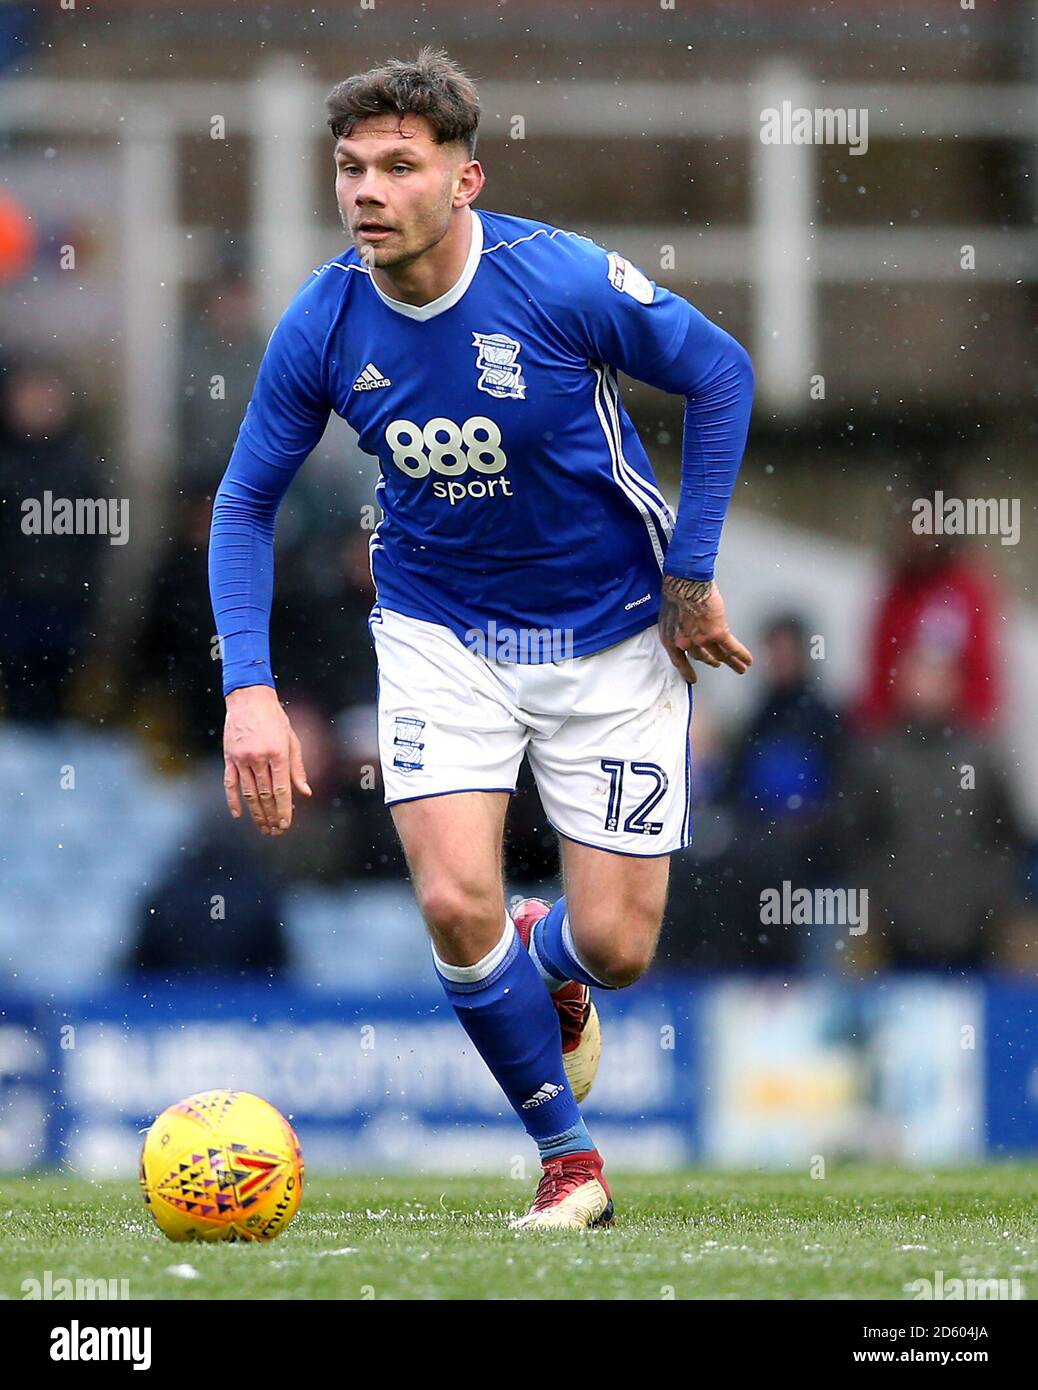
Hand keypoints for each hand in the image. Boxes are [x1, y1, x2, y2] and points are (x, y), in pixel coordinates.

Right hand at [222, 685, 311, 834]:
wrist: (249, 699)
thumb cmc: (275, 719)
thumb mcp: (292, 740)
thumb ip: (297, 768)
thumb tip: (305, 792)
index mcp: (277, 753)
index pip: (281, 789)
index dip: (284, 809)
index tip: (286, 824)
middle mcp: (258, 757)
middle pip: (265, 795)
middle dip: (272, 816)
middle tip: (276, 831)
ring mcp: (241, 758)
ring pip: (249, 793)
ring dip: (256, 813)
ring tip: (263, 828)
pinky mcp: (229, 757)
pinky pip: (230, 783)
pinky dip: (233, 800)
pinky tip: (238, 814)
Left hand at [658, 576, 752, 684]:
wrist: (685, 582)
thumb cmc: (675, 590)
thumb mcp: (669, 613)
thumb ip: (677, 625)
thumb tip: (685, 627)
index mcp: (671, 639)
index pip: (679, 661)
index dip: (686, 671)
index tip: (692, 679)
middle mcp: (686, 644)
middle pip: (701, 656)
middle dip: (710, 660)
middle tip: (717, 663)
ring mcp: (702, 640)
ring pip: (720, 655)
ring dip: (731, 662)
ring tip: (740, 668)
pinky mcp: (718, 632)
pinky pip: (732, 648)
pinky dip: (741, 655)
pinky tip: (748, 661)